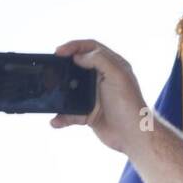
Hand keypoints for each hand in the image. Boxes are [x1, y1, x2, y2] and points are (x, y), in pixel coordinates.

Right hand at [50, 39, 147, 156]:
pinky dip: (62, 116)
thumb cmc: (129, 105)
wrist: (133, 136)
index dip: (74, 46)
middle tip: (51, 67)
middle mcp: (103, 78)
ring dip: (59, 93)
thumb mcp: (117, 76)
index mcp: (113, 66)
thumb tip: (78, 56)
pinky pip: (70, 112)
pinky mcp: (88, 112)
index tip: (59, 51)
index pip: (91, 48)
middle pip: (78, 66)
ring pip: (71, 89)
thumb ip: (99, 60)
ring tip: (50, 93)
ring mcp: (94, 96)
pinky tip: (56, 120)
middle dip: (63, 66)